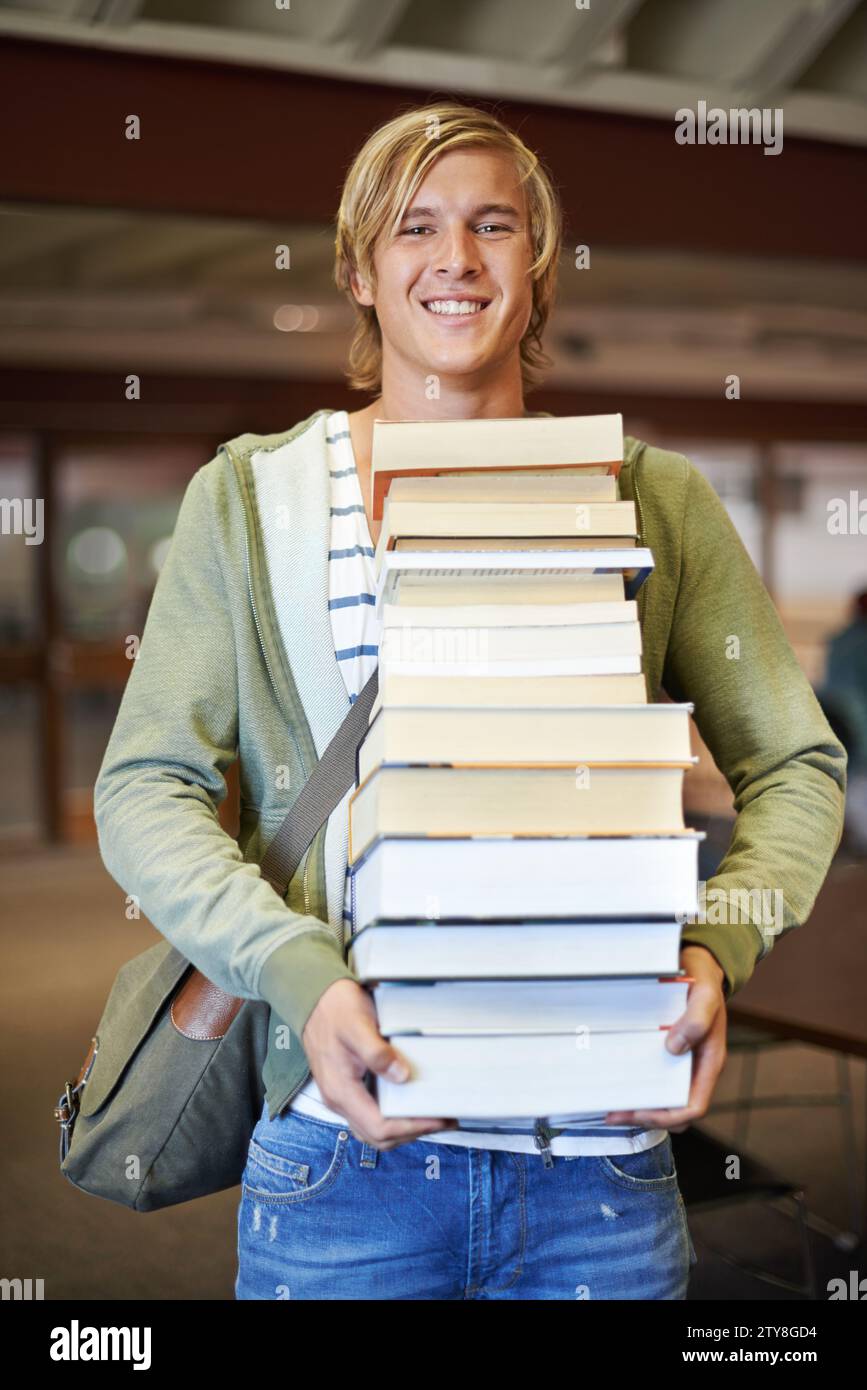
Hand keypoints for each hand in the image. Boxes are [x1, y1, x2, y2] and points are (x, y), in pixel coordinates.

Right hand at [301, 978, 458, 1149]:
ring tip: (430, 1115)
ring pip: (373, 1130)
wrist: (314, 998)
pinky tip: (409, 1103)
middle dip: (412, 1132)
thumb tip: (401, 1076)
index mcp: (340, 1090)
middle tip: (442, 1120)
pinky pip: (370, 1114)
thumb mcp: (358, 1025)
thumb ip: (377, 1053)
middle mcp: (338, 1099)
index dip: (412, 1127)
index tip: (438, 1118)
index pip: (379, 1127)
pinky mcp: (347, 1088)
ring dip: (403, 1128)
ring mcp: (341, 1096)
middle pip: (378, 1136)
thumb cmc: (334, 1009)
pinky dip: (392, 1117)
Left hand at [604, 945, 727, 1132]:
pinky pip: (652, 1077)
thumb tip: (674, 1048)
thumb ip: (696, 1019)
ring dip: (637, 1105)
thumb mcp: (705, 995)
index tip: (639, 1112)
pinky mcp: (665, 1052)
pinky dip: (635, 1084)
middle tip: (611, 1112)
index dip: (667, 1117)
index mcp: (709, 1062)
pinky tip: (613, 1079)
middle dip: (645, 1116)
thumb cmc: (703, 982)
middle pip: (673, 1110)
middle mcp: (694, 1068)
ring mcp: (680, 1062)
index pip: (693, 1106)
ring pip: (662, 1098)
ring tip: (607, 1103)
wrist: (697, 967)